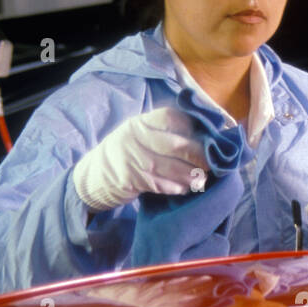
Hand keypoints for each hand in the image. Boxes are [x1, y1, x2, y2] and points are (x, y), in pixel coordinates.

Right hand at [73, 107, 209, 210]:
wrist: (96, 174)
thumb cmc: (127, 153)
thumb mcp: (139, 134)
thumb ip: (163, 131)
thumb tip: (203, 135)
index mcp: (140, 123)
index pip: (171, 118)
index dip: (192, 127)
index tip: (207, 137)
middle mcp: (135, 138)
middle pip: (175, 145)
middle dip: (198, 155)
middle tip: (211, 163)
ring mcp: (132, 159)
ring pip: (170, 168)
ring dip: (190, 176)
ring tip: (202, 179)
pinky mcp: (131, 180)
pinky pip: (160, 185)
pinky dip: (176, 187)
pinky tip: (184, 188)